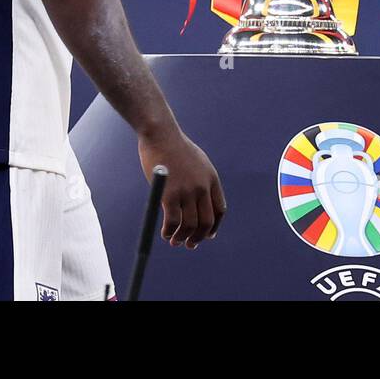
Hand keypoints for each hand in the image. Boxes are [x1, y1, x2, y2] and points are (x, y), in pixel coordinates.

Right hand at [138, 128, 225, 249]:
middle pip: (206, 222)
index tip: (207, 235)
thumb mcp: (196, 161)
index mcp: (212, 179)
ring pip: (190, 226)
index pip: (219, 210)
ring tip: (174, 241)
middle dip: (199, 237)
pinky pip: (173, 223)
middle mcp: (203, 187)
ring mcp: (187, 192)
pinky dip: (169, 232)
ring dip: (182, 238)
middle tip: (189, 244)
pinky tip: (165, 233)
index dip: (214, 226)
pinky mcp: (170, 195)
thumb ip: (199, 180)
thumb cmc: (174, 146)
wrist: (160, 134)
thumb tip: (196, 201)